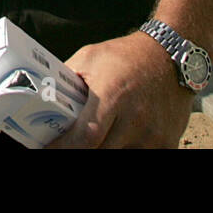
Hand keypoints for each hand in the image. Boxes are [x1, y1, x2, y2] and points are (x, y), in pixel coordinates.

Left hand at [48, 31, 192, 148]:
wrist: (170, 55)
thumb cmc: (125, 56)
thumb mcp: (90, 58)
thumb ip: (68, 81)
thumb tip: (41, 102)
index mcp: (112, 95)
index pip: (85, 137)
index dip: (63, 148)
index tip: (47, 149)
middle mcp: (135, 119)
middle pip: (100, 152)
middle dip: (81, 150)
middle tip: (69, 143)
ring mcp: (153, 135)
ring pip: (119, 157)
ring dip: (105, 150)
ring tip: (98, 137)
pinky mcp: (168, 143)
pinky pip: (140, 157)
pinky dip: (126, 150)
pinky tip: (119, 141)